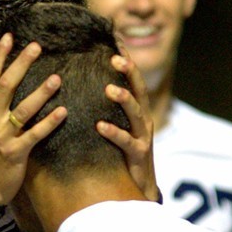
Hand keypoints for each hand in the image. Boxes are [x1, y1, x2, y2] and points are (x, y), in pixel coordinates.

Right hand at [0, 33, 66, 205]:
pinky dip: (49, 123)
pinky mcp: (16, 153)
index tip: (9, 37)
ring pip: (23, 109)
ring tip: (57, 78)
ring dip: (41, 92)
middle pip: (6, 86)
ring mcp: (2, 137)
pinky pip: (34, 135)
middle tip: (37, 46)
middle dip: (21, 64)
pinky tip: (63, 111)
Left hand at [100, 54, 156, 199]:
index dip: (126, 60)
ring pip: (135, 113)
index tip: (116, 39)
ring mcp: (142, 136)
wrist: (137, 191)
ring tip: (109, 89)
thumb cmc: (122, 157)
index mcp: (137, 111)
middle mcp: (143, 120)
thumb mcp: (117, 128)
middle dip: (129, 72)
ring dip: (123, 99)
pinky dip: (113, 132)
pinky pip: (125, 141)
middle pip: (139, 90)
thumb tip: (89, 87)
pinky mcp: (137, 155)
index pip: (133, 79)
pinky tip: (100, 126)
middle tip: (116, 57)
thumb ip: (108, 109)